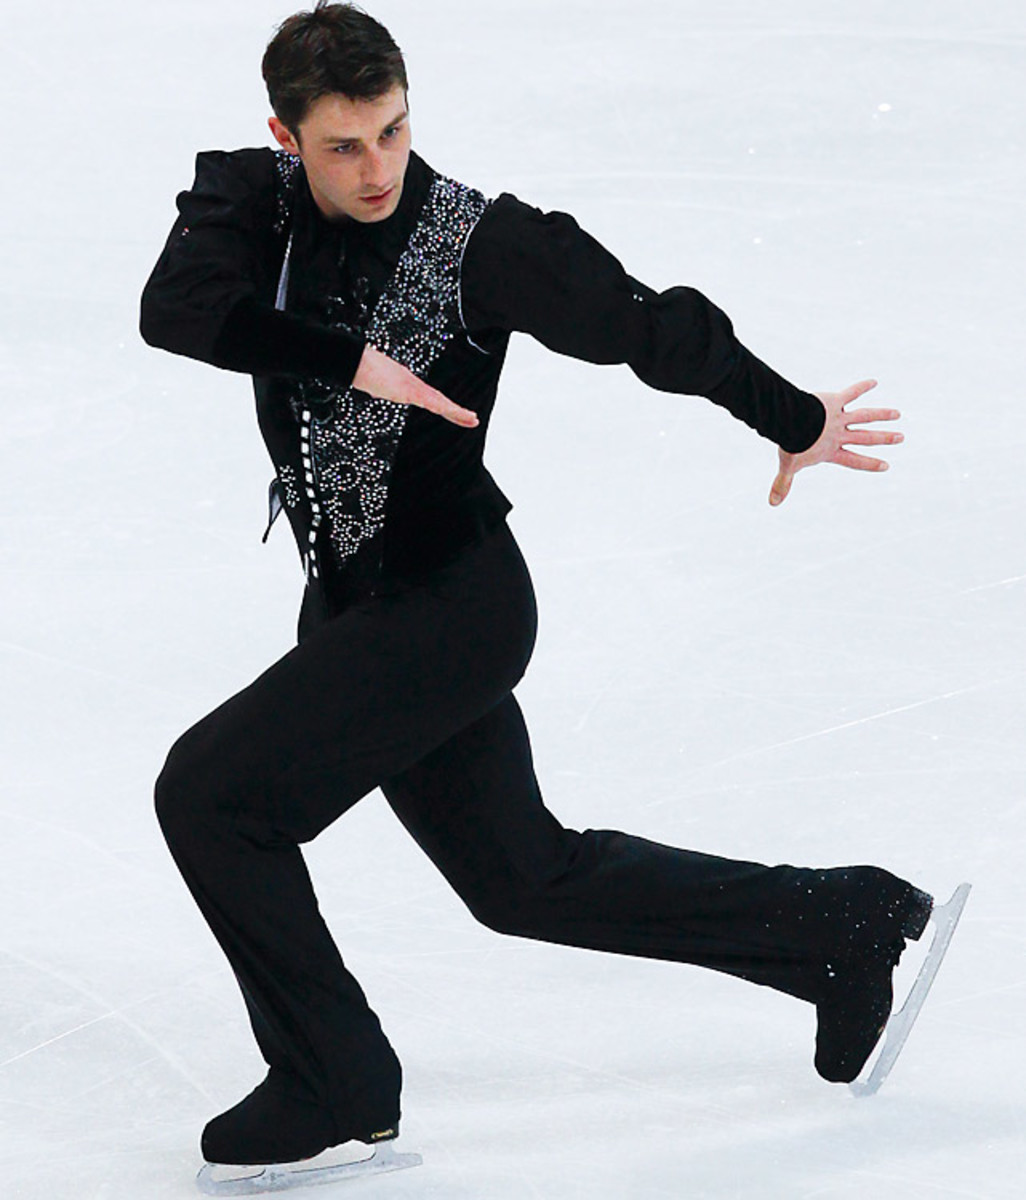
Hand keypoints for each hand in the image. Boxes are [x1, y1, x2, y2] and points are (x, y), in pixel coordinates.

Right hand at [352, 344, 478, 427]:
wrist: (354, 360)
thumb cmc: (362, 368)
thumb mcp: (376, 383)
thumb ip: (382, 388)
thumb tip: (378, 391)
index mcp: (407, 384)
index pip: (432, 398)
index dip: (446, 406)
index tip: (458, 414)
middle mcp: (413, 384)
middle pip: (440, 401)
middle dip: (457, 412)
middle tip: (474, 419)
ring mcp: (410, 386)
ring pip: (439, 401)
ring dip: (456, 411)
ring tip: (471, 418)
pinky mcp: (406, 388)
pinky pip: (428, 400)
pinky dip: (442, 406)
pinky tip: (452, 411)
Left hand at [769, 379, 901, 506]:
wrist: (792, 425)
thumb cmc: (791, 445)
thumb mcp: (789, 466)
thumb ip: (783, 483)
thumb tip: (772, 504)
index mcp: (831, 451)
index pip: (854, 460)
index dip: (870, 464)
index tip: (886, 466)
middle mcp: (839, 434)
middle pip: (866, 438)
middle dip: (884, 438)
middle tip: (901, 437)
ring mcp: (839, 418)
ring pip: (865, 416)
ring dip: (881, 415)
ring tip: (897, 413)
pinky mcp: (834, 402)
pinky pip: (851, 393)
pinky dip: (862, 386)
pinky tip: (874, 381)